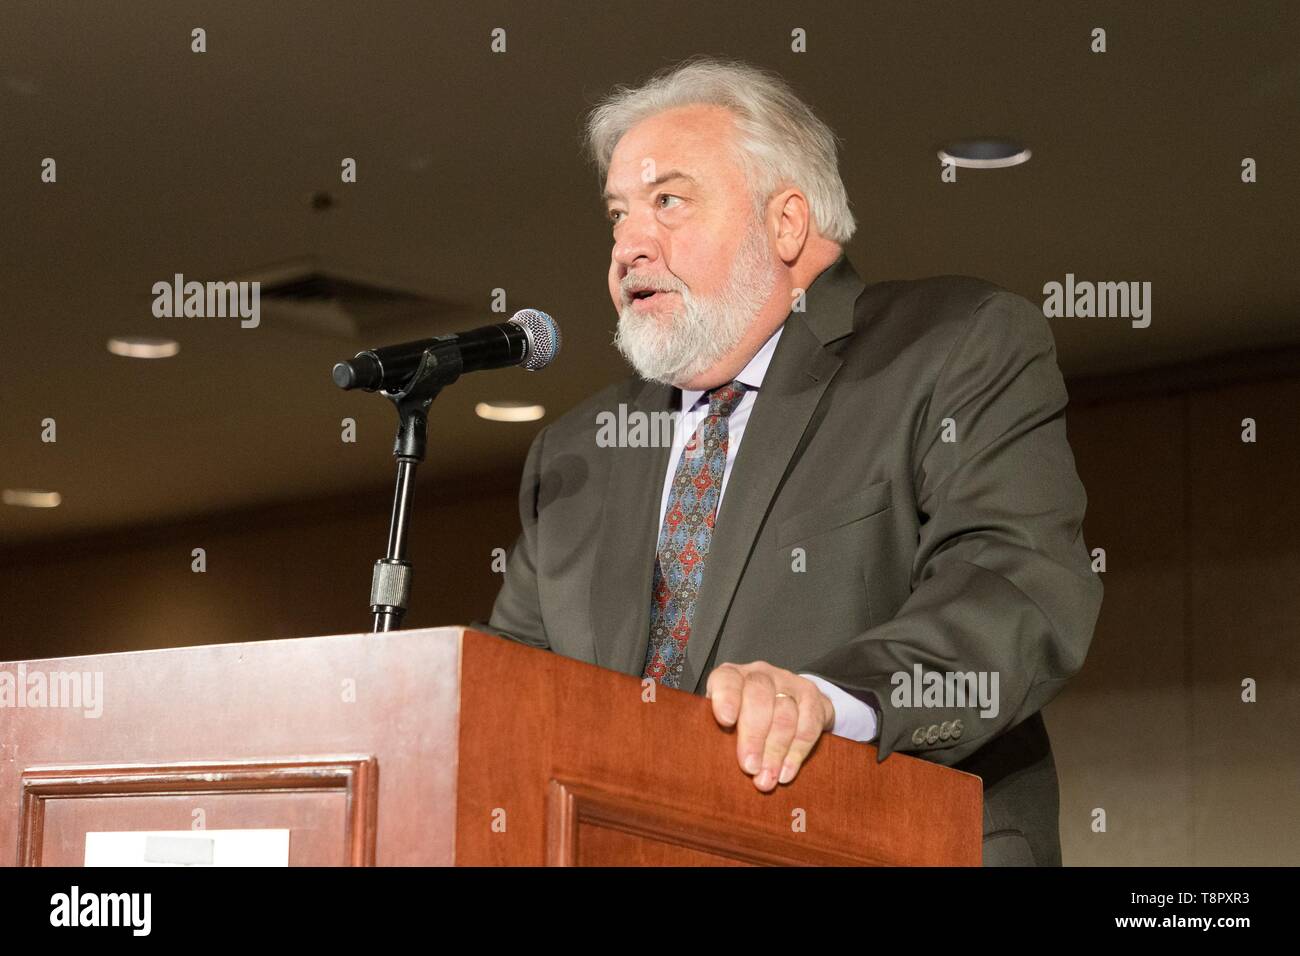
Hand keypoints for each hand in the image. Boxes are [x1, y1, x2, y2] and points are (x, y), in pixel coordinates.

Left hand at [705, 661, 834, 791]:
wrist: (788, 707)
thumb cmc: (746, 720)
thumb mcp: (727, 723)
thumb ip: (719, 734)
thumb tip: (714, 762)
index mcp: (732, 677)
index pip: (727, 679)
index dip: (726, 698)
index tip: (725, 721)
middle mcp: (761, 674)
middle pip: (759, 696)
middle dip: (754, 736)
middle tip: (750, 767)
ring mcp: (789, 683)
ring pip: (785, 712)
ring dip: (776, 750)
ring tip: (768, 777)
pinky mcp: (812, 697)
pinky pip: (809, 723)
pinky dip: (797, 751)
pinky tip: (787, 770)